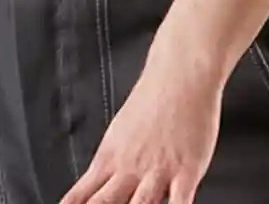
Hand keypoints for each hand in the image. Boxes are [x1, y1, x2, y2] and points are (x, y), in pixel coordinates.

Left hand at [60, 60, 221, 203]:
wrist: (178, 78)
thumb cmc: (152, 100)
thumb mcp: (121, 130)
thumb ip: (116, 160)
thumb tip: (108, 180)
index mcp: (110, 157)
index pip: (83, 192)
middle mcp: (130, 167)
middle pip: (105, 203)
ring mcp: (157, 171)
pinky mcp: (186, 171)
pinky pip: (180, 203)